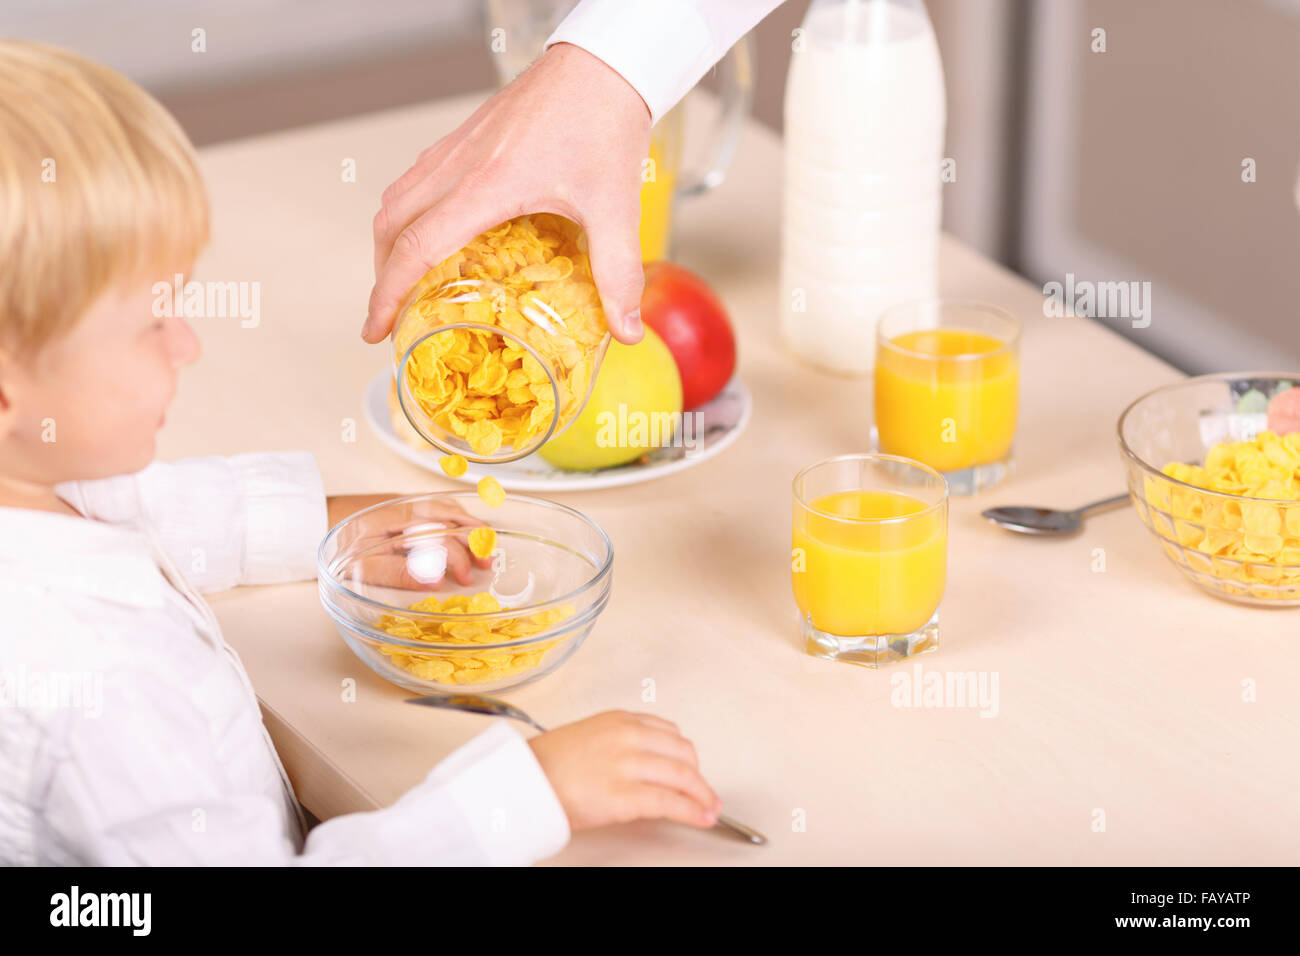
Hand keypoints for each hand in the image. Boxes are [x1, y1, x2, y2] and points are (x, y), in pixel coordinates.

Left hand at [327, 494, 492, 588]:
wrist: (321, 521)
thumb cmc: (343, 550)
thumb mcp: (364, 570)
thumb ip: (398, 574)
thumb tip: (435, 582)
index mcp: (394, 521)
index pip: (436, 536)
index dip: (455, 558)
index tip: (464, 580)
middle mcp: (406, 507)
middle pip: (449, 520)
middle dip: (472, 542)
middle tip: (487, 564)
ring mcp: (409, 503)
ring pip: (450, 509)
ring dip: (472, 528)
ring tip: (487, 546)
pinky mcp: (410, 504)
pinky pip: (443, 505)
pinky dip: (462, 517)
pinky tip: (471, 527)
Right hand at [363, 42, 651, 346]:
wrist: (602, 63)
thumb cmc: (603, 122)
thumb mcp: (616, 207)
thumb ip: (618, 272)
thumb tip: (626, 329)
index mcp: (487, 186)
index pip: (416, 247)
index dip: (389, 293)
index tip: (375, 327)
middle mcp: (460, 164)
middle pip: (391, 224)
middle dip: (381, 275)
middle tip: (389, 315)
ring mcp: (459, 147)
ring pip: (398, 198)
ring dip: (390, 243)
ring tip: (404, 280)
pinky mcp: (467, 136)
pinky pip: (419, 179)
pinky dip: (410, 212)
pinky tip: (437, 232)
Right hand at [528, 711, 721, 831]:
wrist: (523, 781)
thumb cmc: (547, 764)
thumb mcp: (589, 737)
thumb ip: (621, 742)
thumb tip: (648, 763)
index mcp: (620, 720)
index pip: (669, 733)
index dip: (685, 755)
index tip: (691, 768)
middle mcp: (628, 737)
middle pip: (683, 753)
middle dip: (698, 775)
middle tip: (703, 791)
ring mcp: (628, 765)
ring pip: (683, 776)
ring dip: (702, 794)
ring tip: (709, 808)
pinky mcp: (625, 796)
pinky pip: (671, 803)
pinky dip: (693, 811)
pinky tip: (702, 818)